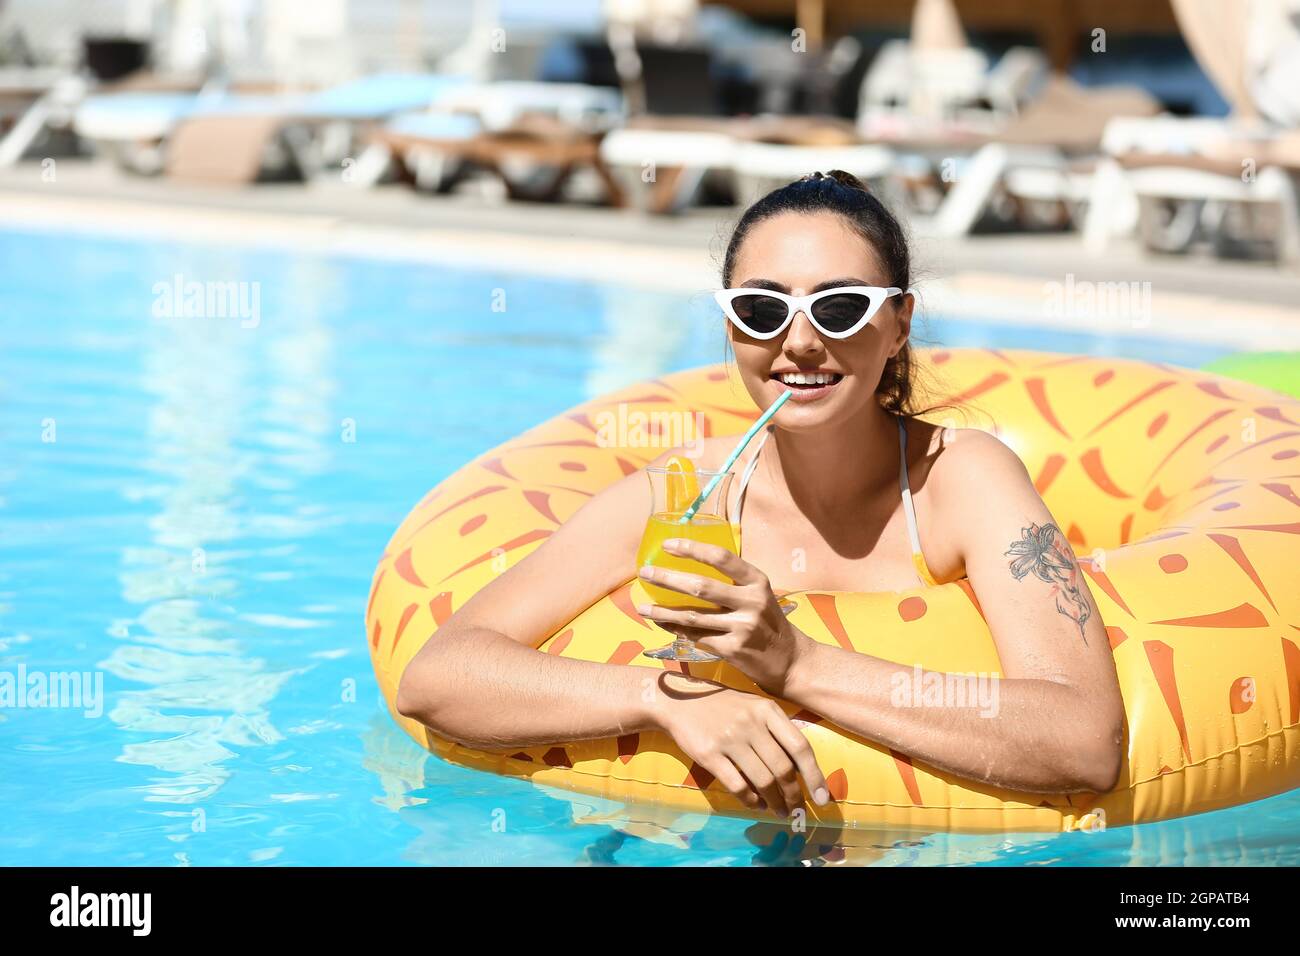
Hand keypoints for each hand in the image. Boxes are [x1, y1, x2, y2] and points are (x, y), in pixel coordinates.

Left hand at [637, 538, 810, 696]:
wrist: (790, 661)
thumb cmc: (769, 623)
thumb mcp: (759, 595)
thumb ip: (733, 583)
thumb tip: (688, 570)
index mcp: (757, 581)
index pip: (721, 558)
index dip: (692, 549)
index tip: (668, 545)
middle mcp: (751, 602)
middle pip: (701, 587)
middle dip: (668, 578)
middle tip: (644, 572)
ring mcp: (742, 627)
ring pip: (693, 616)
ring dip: (663, 611)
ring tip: (642, 607)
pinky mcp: (733, 650)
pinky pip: (696, 637)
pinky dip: (675, 630)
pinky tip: (661, 625)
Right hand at [651, 672, 830, 817]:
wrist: (679, 700)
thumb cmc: (723, 706)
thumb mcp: (754, 706)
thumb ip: (776, 730)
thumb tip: (800, 768)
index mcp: (768, 710)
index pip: (800, 747)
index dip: (815, 776)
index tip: (823, 798)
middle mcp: (752, 723)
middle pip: (783, 769)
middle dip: (794, 795)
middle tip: (796, 809)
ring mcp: (730, 739)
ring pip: (763, 780)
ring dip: (775, 801)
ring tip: (778, 810)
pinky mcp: (710, 754)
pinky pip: (737, 785)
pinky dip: (750, 800)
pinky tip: (755, 804)